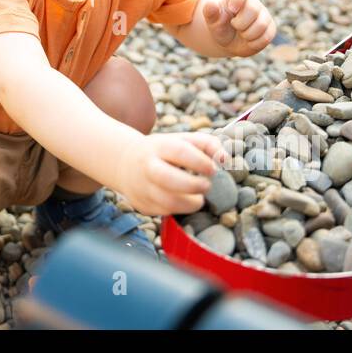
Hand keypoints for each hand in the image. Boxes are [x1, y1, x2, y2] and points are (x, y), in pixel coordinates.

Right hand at [113, 132, 228, 216]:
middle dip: (194, 185)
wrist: (125, 163)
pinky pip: (165, 212)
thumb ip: (208, 144)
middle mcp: (147, 166)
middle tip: (207, 186)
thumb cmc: (163, 151)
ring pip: (168, 202)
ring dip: (190, 203)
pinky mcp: (142, 205)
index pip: (179, 151)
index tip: (213, 169)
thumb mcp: (181, 140)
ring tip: (198, 198)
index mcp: (158, 146)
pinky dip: (180, 209)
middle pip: (169, 179)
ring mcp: (142, 187)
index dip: (200, 161)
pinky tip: (183, 200)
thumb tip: (225, 159)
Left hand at [201, 0, 275, 56]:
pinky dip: (254, 43)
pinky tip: (248, 41)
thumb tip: (210, 4)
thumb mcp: (212, 21)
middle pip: (253, 8)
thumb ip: (210, 12)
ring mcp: (264, 14)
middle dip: (240, 23)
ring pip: (262, 24)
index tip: (231, 10)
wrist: (229, 42)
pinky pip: (266, 37)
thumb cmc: (220, 27)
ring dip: (247, 34)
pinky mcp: (270, 28)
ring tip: (241, 33)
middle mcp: (253, 2)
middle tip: (234, 26)